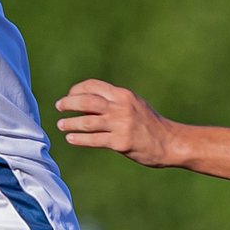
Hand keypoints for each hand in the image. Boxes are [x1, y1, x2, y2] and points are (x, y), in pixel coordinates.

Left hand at [55, 79, 179, 166]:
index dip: (76, 90)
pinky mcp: (121, 142)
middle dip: (69, 103)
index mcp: (123, 95)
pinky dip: (80, 139)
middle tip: (58, 107)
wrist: (171, 142)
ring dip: (70, 123)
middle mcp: (121, 107)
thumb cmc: (150, 125)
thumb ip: (114, 103)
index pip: (93, 86)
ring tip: (61, 125)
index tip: (69, 96)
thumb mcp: (134, 106)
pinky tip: (71, 139)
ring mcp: (121, 125)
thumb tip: (87, 104)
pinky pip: (94, 140)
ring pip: (87, 121)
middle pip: (86, 101)